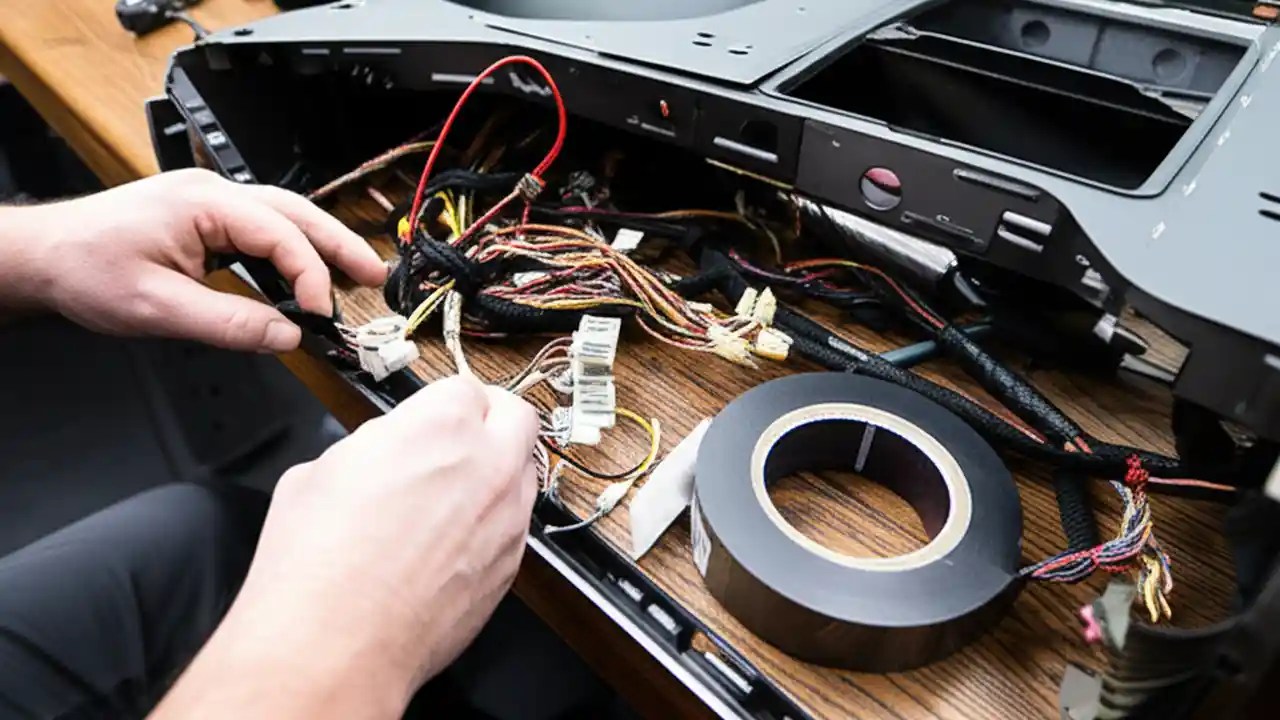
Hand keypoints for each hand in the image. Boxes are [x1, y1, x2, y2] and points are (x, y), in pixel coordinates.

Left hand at [10, 168, 385, 351]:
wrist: (42, 255)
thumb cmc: (86, 269)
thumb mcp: (157, 308)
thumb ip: (229, 324)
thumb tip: (287, 338)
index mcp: (204, 205)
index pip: (281, 236)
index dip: (311, 276)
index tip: (321, 315)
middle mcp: (211, 194)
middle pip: (296, 212)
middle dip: (339, 245)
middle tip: (374, 276)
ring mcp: (208, 201)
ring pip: (284, 214)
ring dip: (322, 242)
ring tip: (355, 270)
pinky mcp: (202, 216)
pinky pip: (262, 224)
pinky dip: (293, 245)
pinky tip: (306, 266)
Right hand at [153, 375, 540, 717]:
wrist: (336, 644)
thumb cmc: (319, 564)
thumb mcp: (323, 468)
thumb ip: (376, 444)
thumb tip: (389, 447)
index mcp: (440, 425)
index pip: (465, 385)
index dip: (443, 401)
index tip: (431, 415)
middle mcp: (487, 465)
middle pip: (517, 415)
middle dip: (492, 420)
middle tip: (461, 438)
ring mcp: (506, 518)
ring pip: (523, 472)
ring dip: (496, 472)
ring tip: (450, 497)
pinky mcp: (511, 566)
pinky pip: (514, 527)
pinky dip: (491, 525)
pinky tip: (449, 545)